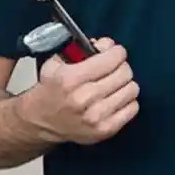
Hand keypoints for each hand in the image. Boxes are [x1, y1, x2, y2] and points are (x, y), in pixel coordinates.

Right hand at [15, 37, 139, 145]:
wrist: (41, 121)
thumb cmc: (51, 89)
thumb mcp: (56, 62)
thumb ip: (81, 48)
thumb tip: (107, 45)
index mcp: (71, 78)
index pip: (112, 58)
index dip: (117, 52)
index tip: (114, 52)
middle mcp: (84, 98)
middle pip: (124, 73)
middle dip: (121, 65)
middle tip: (114, 67)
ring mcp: (96, 116)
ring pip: (131, 89)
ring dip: (125, 83)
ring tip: (115, 83)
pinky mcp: (105, 130)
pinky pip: (132, 108)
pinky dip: (127, 101)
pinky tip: (115, 98)